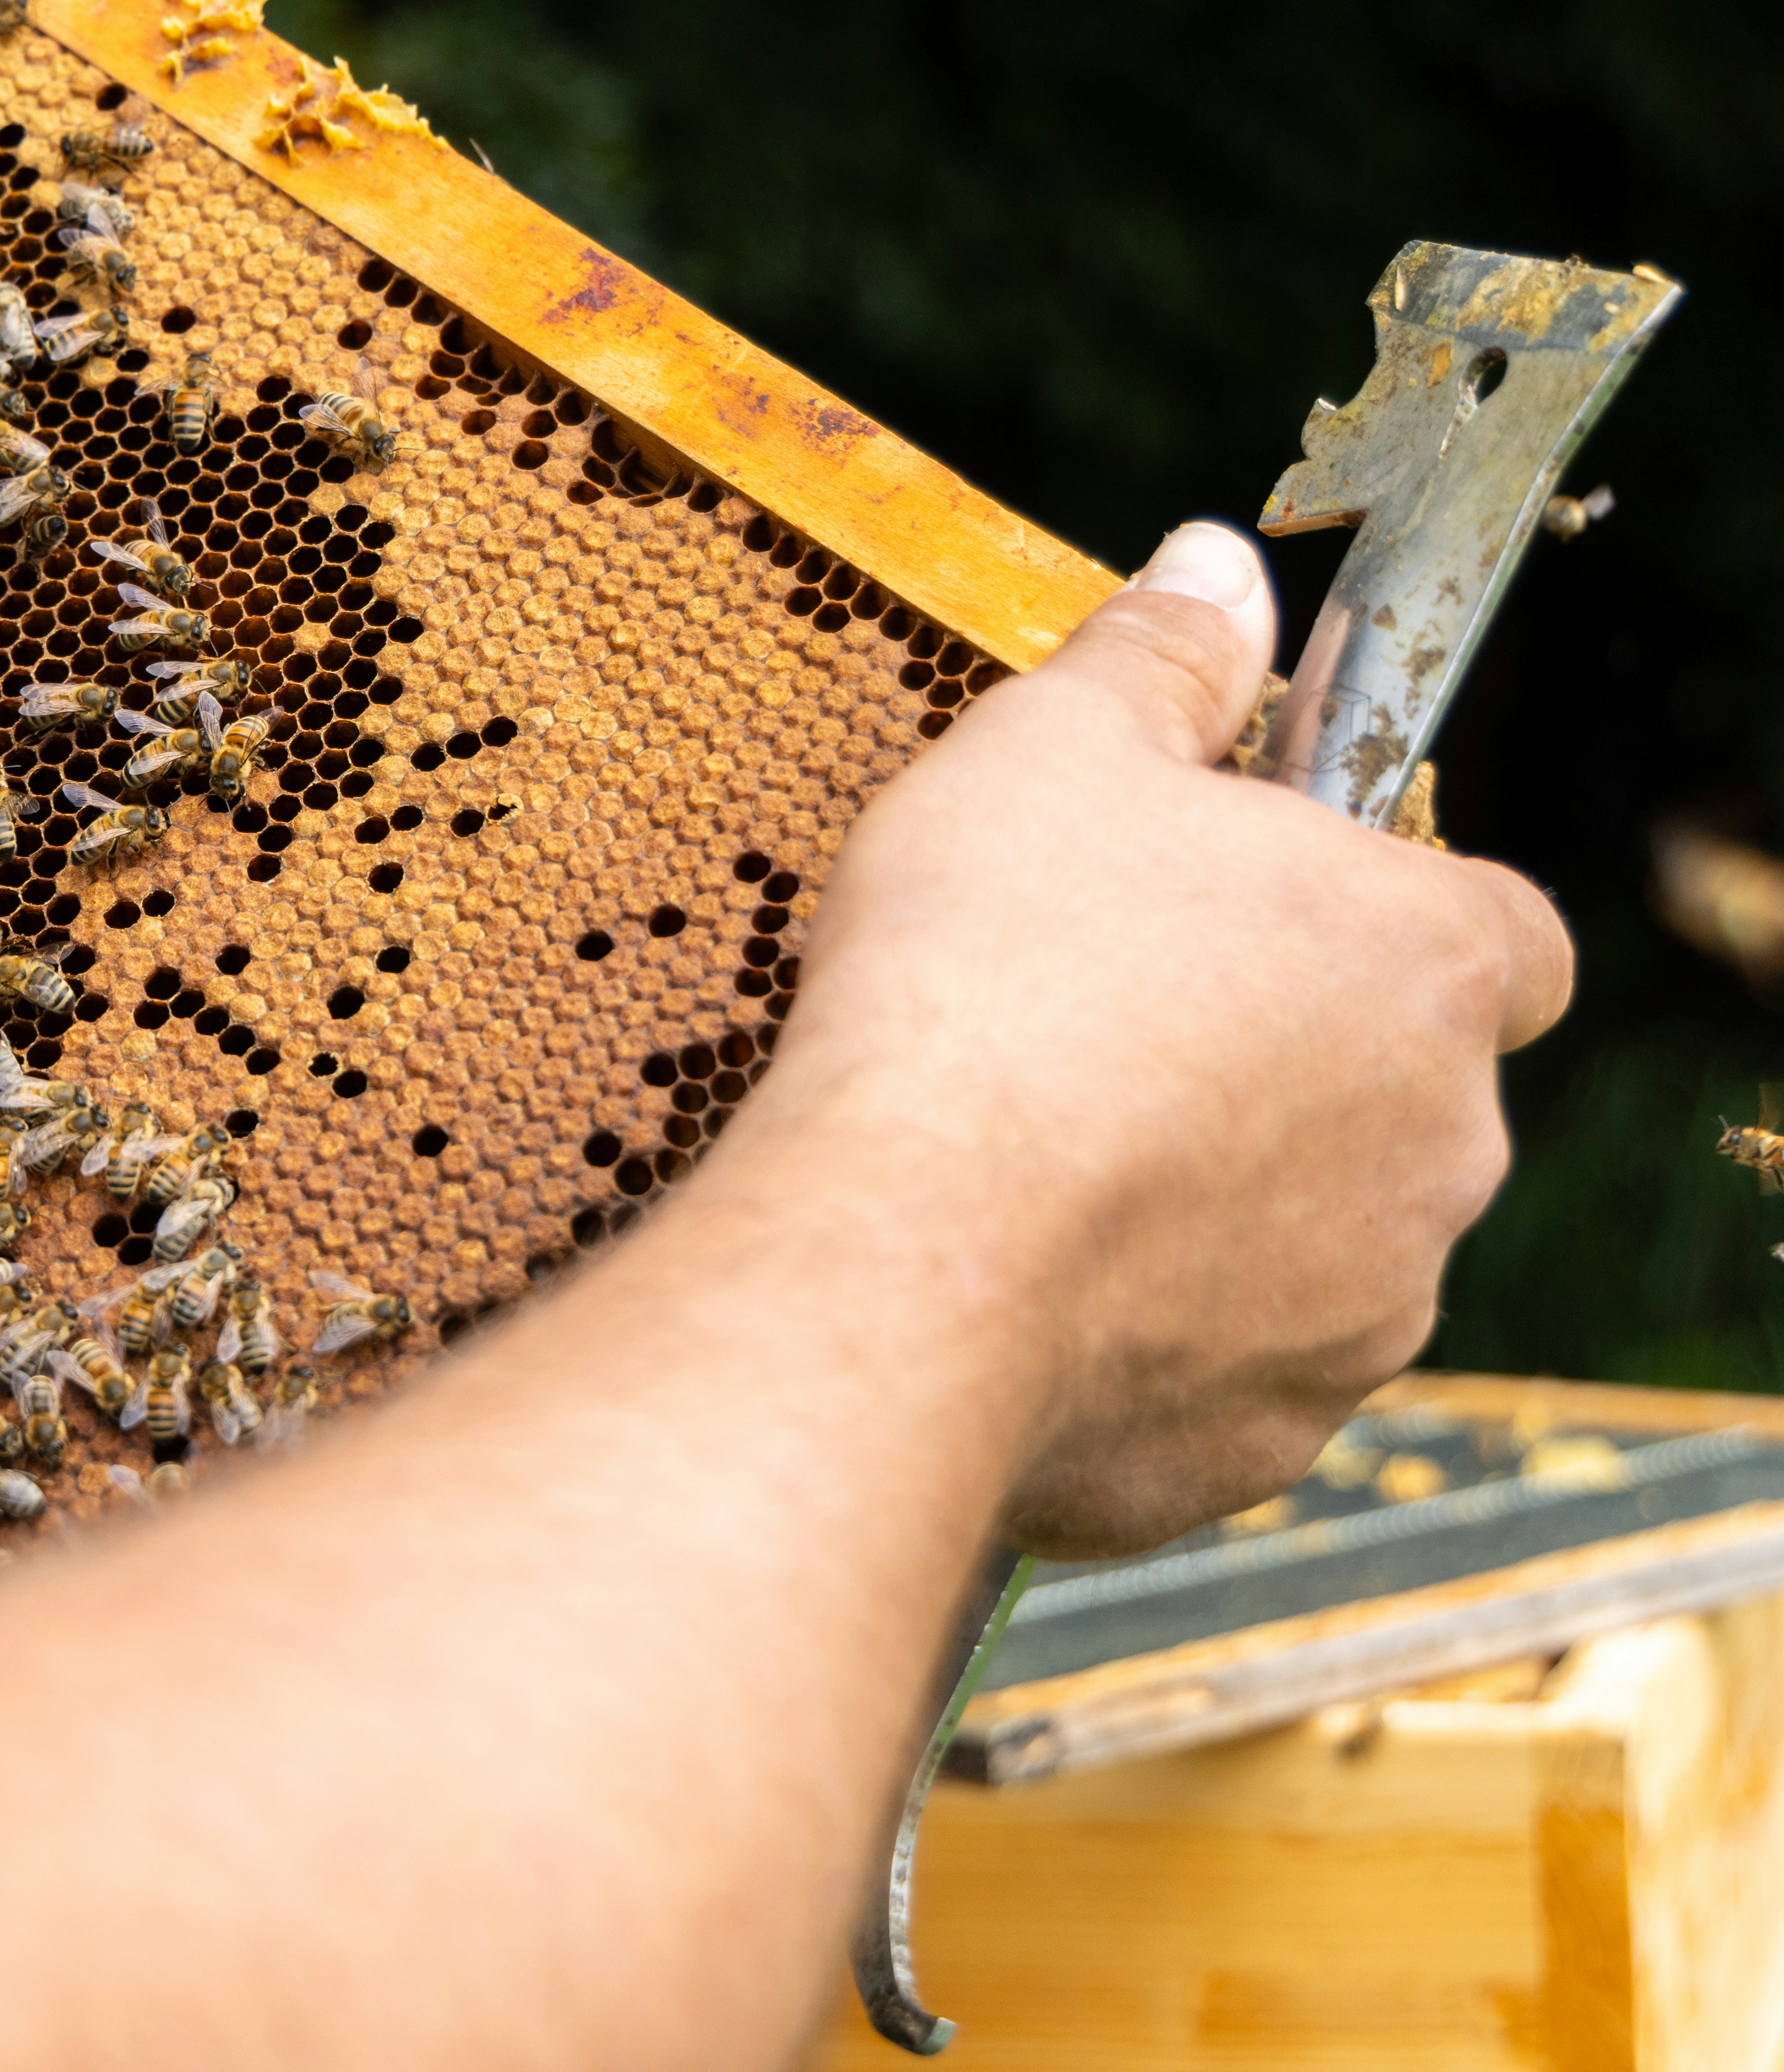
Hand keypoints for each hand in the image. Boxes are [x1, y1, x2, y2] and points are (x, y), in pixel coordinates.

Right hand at [753, 523, 1572, 1557]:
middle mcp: (1442, 1155)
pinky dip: (1143, 1350)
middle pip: (1394, 1099)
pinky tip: (1017, 1299)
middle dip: (1275, 1077)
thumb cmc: (981, 984)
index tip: (1260, 927)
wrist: (900, 1258)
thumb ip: (1157, 661)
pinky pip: (1221, 1386)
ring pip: (1311, 1251)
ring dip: (1208, 1217)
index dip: (1388, 921)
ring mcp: (1360, 1320)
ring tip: (1037, 1180)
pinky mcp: (1257, 1449)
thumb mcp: (1048, 756)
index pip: (1500, 934)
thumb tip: (1219, 564)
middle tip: (1099, 1046)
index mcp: (1427, 966)